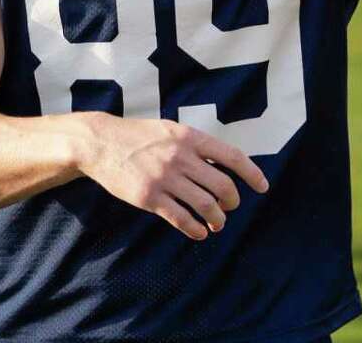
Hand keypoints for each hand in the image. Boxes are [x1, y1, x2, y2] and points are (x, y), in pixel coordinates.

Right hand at [75, 114, 268, 240]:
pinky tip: (197, 232)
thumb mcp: (169, 130)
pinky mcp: (149, 197)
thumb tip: (224, 164)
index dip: (252, 173)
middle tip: (228, 207)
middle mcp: (179, 157)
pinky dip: (195, 230)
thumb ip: (194, 145)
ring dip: (217, 219)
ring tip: (215, 224)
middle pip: (223, 186)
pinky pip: (182, 219)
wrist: (99, 143)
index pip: (231, 156)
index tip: (262, 188)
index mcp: (188, 137)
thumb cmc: (137, 137)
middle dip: (232, 201)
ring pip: (206, 206)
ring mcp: (164, 178)